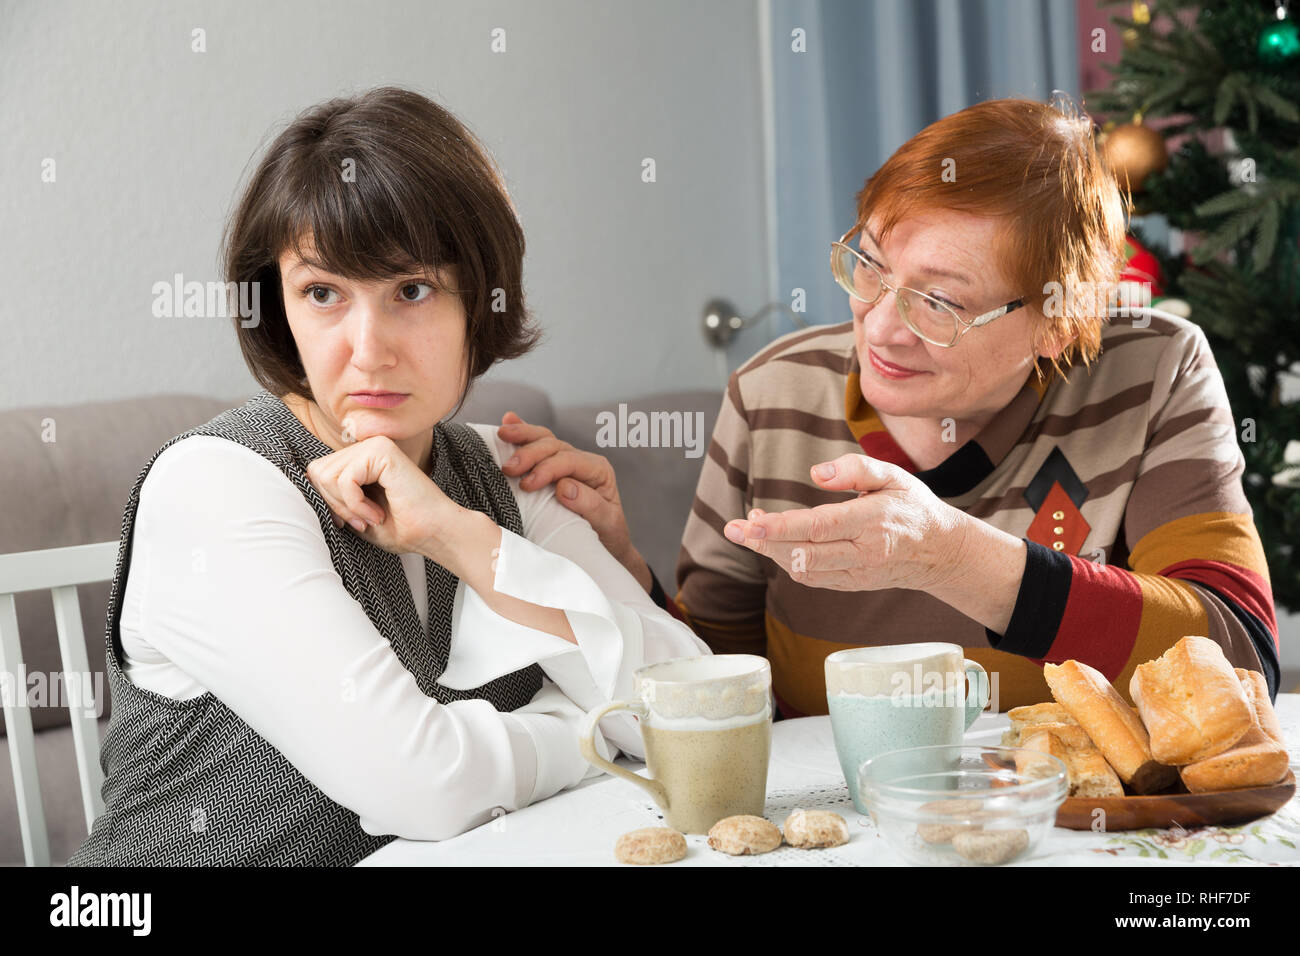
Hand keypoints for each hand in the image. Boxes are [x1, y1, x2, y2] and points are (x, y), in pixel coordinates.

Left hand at [305, 434, 462, 556]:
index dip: (328, 502)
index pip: (318, 472)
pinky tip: (378, 513)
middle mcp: (367, 446)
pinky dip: (355, 504)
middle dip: (334, 504)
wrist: (435, 534)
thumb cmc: (402, 528)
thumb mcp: (354, 513)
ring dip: (345, 506)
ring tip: (371, 517)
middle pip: (317, 471)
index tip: (352, 521)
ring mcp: (375, 445)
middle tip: (362, 521)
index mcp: (361, 458)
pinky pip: (345, 479)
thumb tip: (303, 481)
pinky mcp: (382, 451)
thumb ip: (332, 496)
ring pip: (326, 475)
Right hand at [496, 411, 636, 565]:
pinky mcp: (552, 466)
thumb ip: (589, 505)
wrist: (605, 543)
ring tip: (502, 434)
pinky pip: (537, 443)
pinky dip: (522, 432)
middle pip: (554, 445)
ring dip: (522, 436)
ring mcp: (567, 461)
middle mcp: (583, 461)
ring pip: (544, 438)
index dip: (547, 468)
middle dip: (530, 453)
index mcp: (598, 470)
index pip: (570, 460)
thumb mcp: (606, 523)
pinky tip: (508, 420)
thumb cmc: (606, 535)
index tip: (527, 485)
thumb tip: (564, 486)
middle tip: (508, 469)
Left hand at [722, 453, 968, 592]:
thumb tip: (815, 472)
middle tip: (733, 528)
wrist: (940, 552)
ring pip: (805, 569)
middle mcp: (866, 552)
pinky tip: (773, 544)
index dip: (783, 526)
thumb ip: (856, 468)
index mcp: (875, 521)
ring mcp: (858, 573)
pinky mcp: (852, 584)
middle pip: (806, 552)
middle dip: (764, 542)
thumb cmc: (913, 507)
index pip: (821, 526)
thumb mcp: (894, 476)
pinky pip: (813, 578)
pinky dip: (788, 562)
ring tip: (748, 530)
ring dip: (771, 552)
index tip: (753, 522)